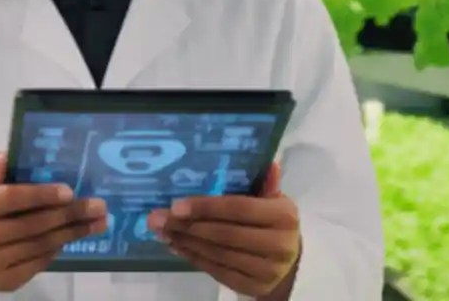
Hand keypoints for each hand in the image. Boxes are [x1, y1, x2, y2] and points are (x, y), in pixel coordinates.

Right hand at [0, 152, 108, 299]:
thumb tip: (5, 158)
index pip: (9, 198)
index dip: (41, 195)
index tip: (69, 191)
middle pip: (30, 225)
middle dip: (68, 215)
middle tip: (97, 206)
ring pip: (39, 245)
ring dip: (71, 232)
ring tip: (95, 222)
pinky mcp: (3, 282)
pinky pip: (38, 263)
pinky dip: (58, 248)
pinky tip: (72, 237)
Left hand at [147, 163, 300, 297]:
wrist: (291, 262)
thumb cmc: (274, 222)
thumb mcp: (274, 199)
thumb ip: (265, 183)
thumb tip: (267, 162)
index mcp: (283, 216)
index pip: (238, 209)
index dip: (206, 207)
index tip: (176, 206)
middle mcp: (278, 245)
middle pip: (224, 234)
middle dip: (187, 226)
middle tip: (157, 218)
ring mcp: (266, 270)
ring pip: (218, 254)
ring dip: (186, 241)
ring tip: (162, 230)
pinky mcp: (253, 287)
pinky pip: (217, 271)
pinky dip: (194, 257)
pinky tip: (177, 245)